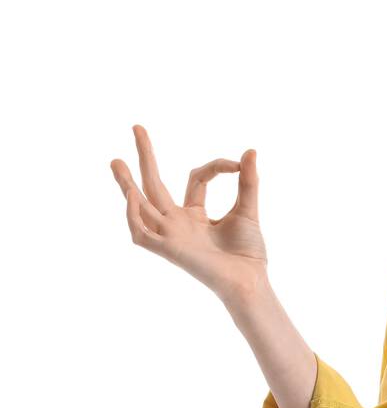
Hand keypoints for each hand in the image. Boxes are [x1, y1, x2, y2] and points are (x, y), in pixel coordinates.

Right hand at [110, 124, 267, 302]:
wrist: (250, 280)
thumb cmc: (248, 252)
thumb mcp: (248, 209)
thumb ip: (247, 182)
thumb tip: (250, 151)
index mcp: (195, 214)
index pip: (196, 178)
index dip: (215, 167)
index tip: (236, 165)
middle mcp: (178, 223)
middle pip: (155, 185)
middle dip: (146, 157)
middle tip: (137, 127)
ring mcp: (170, 235)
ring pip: (141, 206)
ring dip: (126, 184)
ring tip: (115, 161)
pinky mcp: (168, 250)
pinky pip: (141, 233)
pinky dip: (134, 215)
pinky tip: (132, 195)